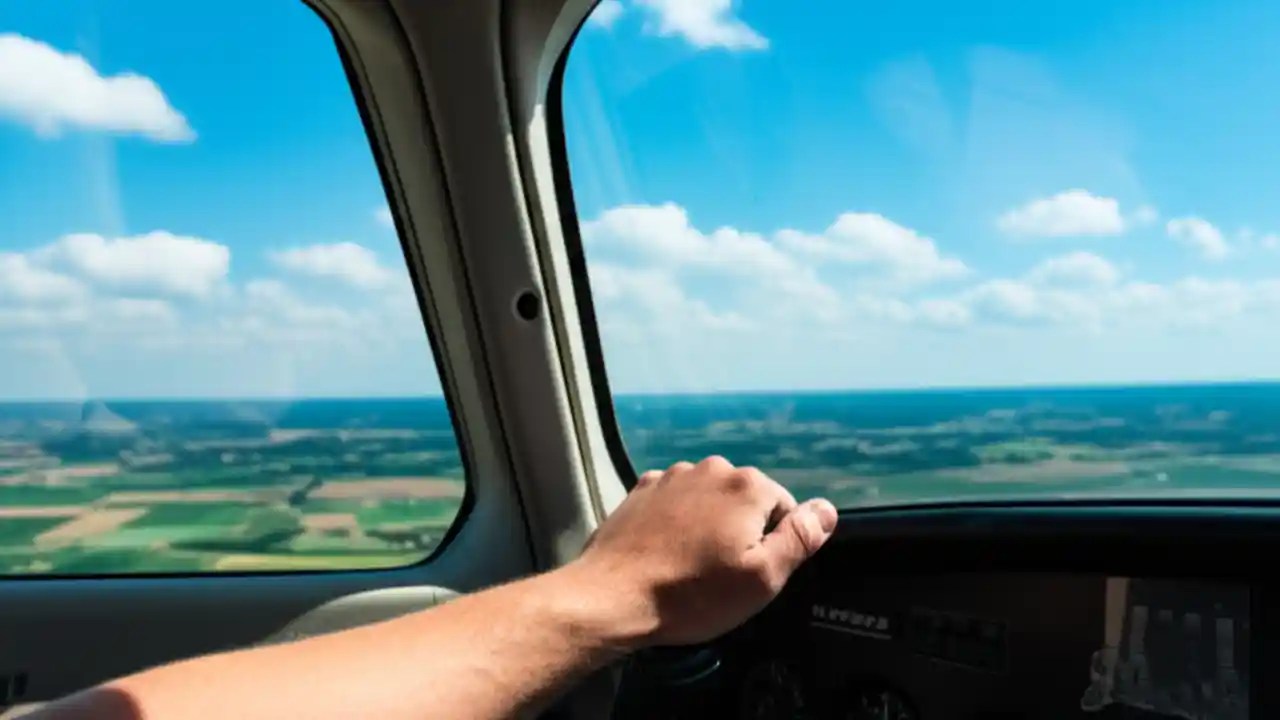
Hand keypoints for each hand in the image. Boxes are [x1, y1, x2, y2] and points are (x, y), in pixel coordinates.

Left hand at [567, 456, 836, 648]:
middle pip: (746, 502)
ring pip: (709, 502)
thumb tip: (827, 509)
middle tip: (719, 576)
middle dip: (740, 534)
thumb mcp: (763, 578)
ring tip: (688, 568)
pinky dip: (676, 524)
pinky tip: (665, 554)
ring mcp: (672, 476)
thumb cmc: (692, 595)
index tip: (747, 575)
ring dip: (707, 527)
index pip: (785, 511)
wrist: (613, 597)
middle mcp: (711, 469)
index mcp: (748, 485)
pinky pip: (676, 503)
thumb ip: (801, 538)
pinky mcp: (642, 490)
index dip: (772, 548)